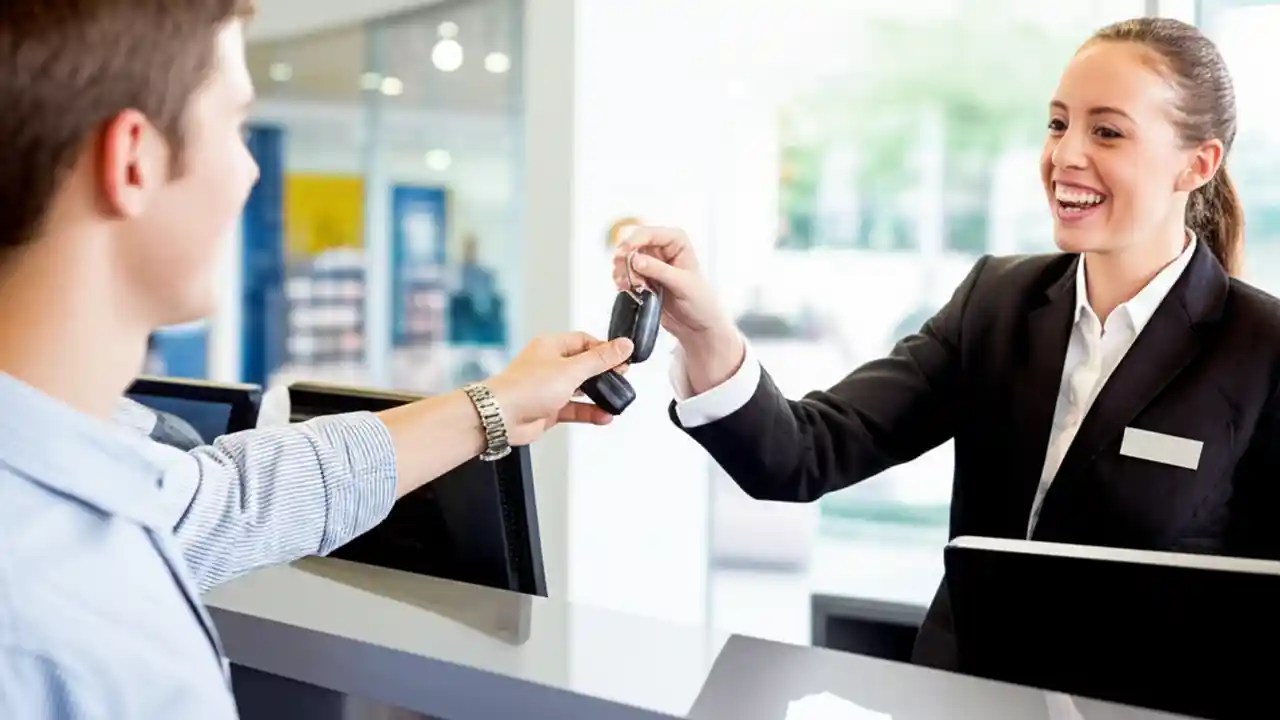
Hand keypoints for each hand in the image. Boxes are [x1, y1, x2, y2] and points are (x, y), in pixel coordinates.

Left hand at [487, 332, 633, 445]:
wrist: (501, 417)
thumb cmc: (525, 387)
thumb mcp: (572, 370)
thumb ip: (600, 360)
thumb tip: (624, 345)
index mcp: (551, 346)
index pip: (584, 342)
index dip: (604, 349)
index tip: (622, 358)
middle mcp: (549, 365)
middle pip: (584, 366)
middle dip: (603, 374)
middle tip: (620, 378)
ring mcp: (549, 388)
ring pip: (580, 389)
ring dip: (598, 395)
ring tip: (615, 399)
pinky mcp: (549, 409)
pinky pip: (575, 409)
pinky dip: (589, 412)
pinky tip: (603, 416)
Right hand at [612, 227, 743, 393]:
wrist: (698, 325)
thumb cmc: (701, 302)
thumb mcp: (683, 284)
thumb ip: (659, 270)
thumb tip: (636, 260)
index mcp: (676, 241)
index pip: (648, 233)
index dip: (632, 241)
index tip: (623, 254)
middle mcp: (662, 248)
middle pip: (632, 245)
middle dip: (625, 260)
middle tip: (625, 277)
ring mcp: (651, 263)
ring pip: (625, 259)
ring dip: (623, 272)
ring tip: (631, 287)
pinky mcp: (643, 277)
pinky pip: (625, 273)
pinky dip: (623, 281)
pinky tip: (629, 290)